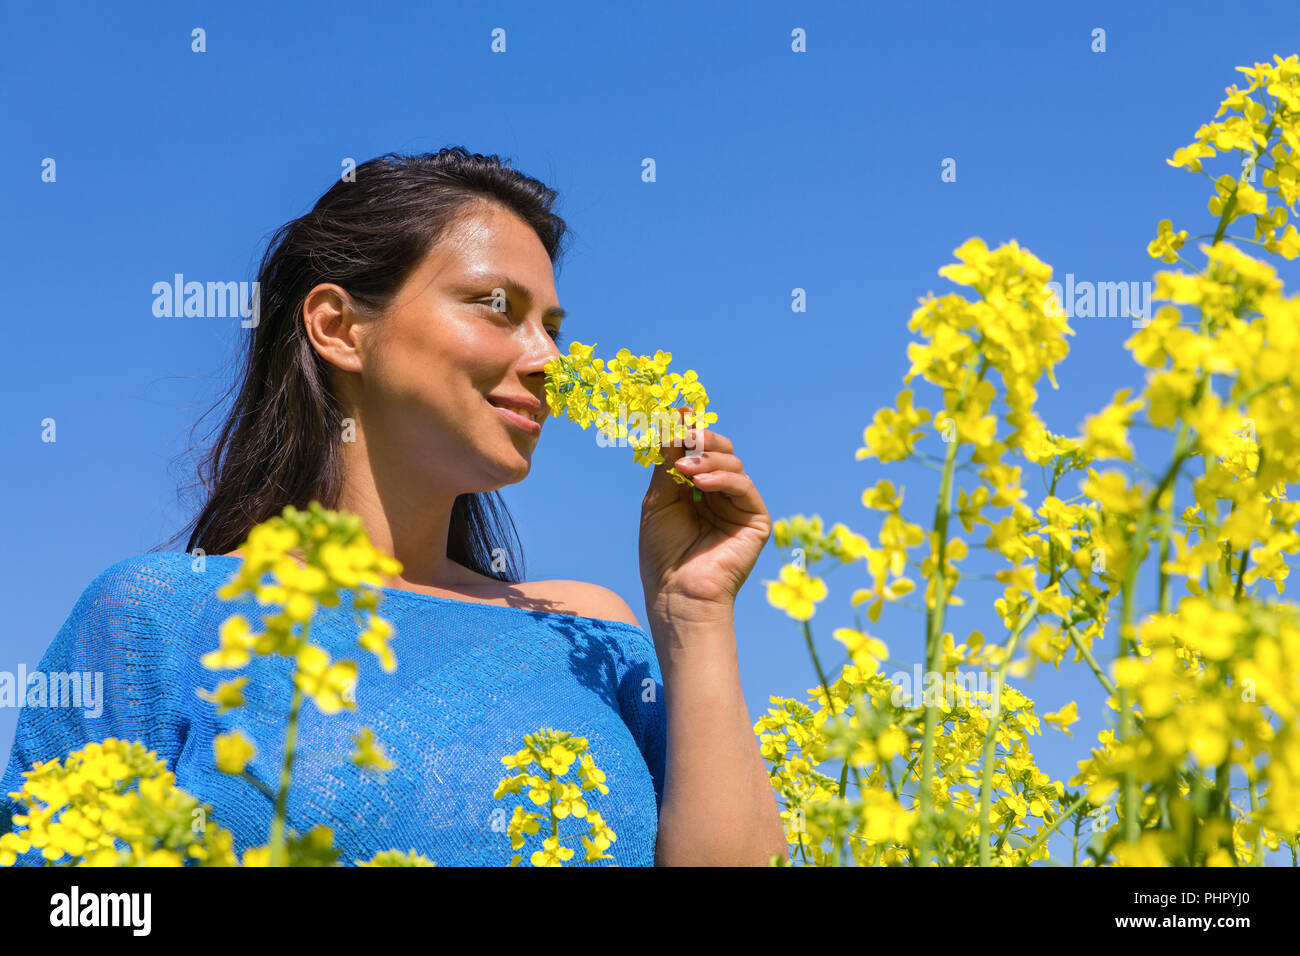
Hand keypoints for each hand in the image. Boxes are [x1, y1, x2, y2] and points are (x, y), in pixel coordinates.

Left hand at [639, 408, 771, 625]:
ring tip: (683, 468)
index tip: (679, 411)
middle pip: (720, 451)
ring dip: (707, 459)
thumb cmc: (663, 554)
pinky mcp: (756, 519)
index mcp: (697, 490)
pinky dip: (722, 478)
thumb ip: (668, 464)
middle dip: (701, 438)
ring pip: (733, 463)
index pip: (699, 451)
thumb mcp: (659, 501)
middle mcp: (721, 495)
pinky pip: (744, 486)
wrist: (677, 594)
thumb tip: (676, 424)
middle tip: (684, 433)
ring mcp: (740, 506)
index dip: (691, 430)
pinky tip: (700, 483)